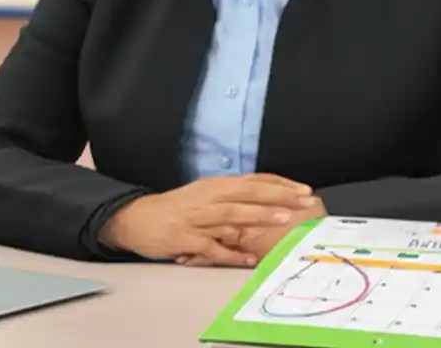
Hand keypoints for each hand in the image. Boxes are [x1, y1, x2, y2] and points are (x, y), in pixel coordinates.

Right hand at [97, 174, 315, 266]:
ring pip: (231, 214)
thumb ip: (232, 201)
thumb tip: (265, 205)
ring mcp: (195, 217)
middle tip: (303, 200)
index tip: (303, 189)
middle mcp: (207, 197)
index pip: (253, 180)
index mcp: (214, 186)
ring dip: (257, 215)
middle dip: (277, 195)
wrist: (136, 218)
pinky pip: (210, 247)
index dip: (279, 184)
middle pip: (246, 192)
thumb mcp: (204, 197)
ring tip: (283, 218)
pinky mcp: (184, 238)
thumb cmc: (176, 210)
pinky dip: (230, 253)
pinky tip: (247, 259)